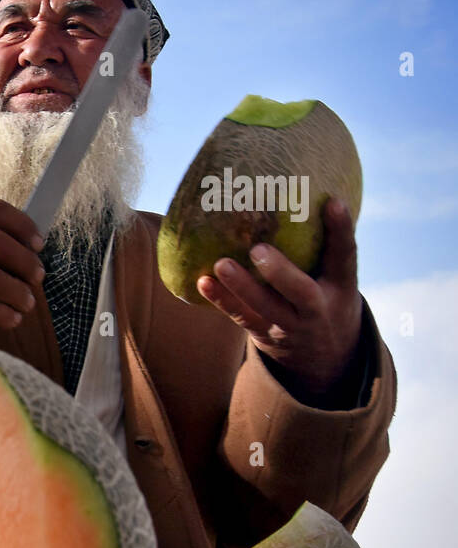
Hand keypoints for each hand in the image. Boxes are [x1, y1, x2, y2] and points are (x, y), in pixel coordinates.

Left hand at [197, 198, 363, 401]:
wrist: (324, 357)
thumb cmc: (324, 296)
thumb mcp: (337, 277)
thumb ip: (325, 245)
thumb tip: (305, 190)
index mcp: (341, 286)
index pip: (346, 257)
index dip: (341, 231)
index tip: (333, 203)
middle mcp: (317, 308)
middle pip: (301, 292)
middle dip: (280, 273)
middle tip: (258, 249)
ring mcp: (289, 325)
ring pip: (264, 308)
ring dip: (241, 287)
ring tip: (220, 264)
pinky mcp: (263, 333)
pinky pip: (241, 317)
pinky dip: (221, 300)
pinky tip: (202, 282)